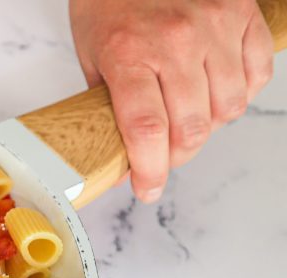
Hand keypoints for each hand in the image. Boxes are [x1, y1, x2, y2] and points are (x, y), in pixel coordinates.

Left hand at [70, 0, 273, 202]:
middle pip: (191, 128)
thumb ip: (108, 103)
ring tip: (187, 120)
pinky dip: (240, 94)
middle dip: (176, 156)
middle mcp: (175, 42)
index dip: (151, 171)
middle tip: (163, 159)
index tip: (147, 189)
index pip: (146, 131)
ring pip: (228, 108)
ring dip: (208, 127)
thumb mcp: (91, 54)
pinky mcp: (242, 14)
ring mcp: (214, 27)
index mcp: (128, 54)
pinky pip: (256, 74)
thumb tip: (120, 154)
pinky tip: (215, 93)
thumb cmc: (109, 1)